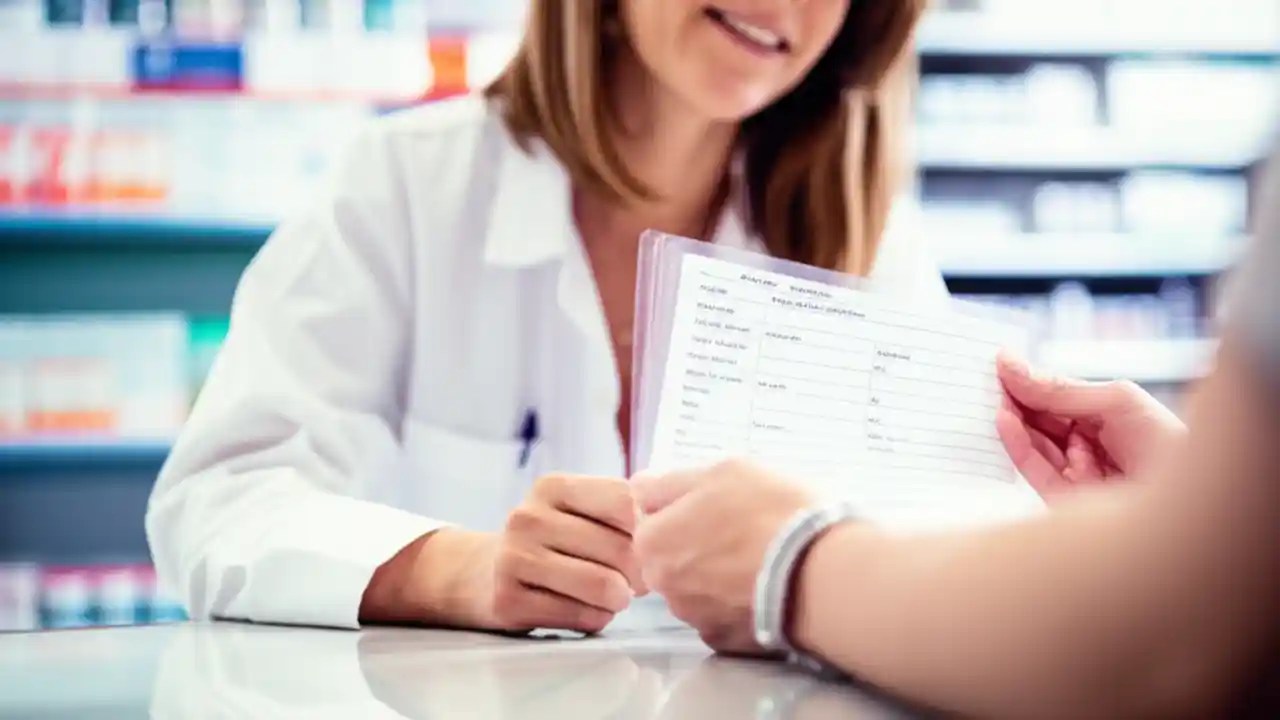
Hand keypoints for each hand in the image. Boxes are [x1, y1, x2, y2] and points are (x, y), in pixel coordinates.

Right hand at [490, 474, 645, 632]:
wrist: (480, 572)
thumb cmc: (549, 541)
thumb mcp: (576, 509)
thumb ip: (619, 509)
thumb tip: (666, 530)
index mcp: (553, 486)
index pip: (626, 502)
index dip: (648, 530)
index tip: (647, 546)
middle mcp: (529, 517)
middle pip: (620, 548)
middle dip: (639, 572)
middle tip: (636, 582)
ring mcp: (514, 558)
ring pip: (602, 585)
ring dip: (620, 599)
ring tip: (616, 597)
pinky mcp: (508, 599)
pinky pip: (580, 616)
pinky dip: (596, 618)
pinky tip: (589, 610)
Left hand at [632, 459, 814, 654]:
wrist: (820, 570)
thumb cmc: (770, 511)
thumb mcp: (721, 472)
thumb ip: (670, 483)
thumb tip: (639, 490)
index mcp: (653, 541)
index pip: (653, 519)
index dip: (685, 509)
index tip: (717, 507)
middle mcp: (663, 585)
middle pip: (673, 557)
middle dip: (697, 545)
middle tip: (741, 531)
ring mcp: (693, 617)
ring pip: (697, 588)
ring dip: (717, 577)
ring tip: (758, 560)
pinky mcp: (725, 642)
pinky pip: (722, 615)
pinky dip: (736, 604)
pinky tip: (763, 589)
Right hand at [996, 352, 1186, 499]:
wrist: (1192, 500)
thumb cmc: (1168, 444)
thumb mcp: (1115, 400)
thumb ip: (1060, 388)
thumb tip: (1011, 364)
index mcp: (1103, 419)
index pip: (1055, 397)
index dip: (1029, 381)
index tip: (999, 363)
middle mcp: (1086, 445)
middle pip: (1038, 419)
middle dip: (1014, 398)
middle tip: (985, 377)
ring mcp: (1074, 472)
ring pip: (1031, 442)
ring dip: (1010, 418)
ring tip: (990, 394)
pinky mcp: (1063, 499)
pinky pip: (1033, 468)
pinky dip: (1016, 444)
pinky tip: (1003, 420)